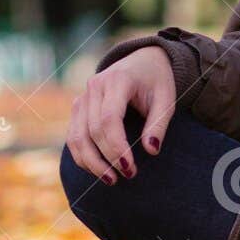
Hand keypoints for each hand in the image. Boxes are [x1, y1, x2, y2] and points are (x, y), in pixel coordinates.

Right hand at [66, 47, 175, 183]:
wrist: (142, 60)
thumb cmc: (156, 81)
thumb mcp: (166, 99)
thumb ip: (159, 123)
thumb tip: (151, 150)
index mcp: (117, 80)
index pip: (109, 119)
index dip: (116, 146)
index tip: (130, 167)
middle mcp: (94, 87)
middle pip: (92, 130)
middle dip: (108, 158)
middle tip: (128, 175)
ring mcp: (83, 96)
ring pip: (77, 136)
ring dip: (91, 162)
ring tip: (111, 179)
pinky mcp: (78, 107)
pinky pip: (73, 135)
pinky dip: (82, 155)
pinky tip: (98, 169)